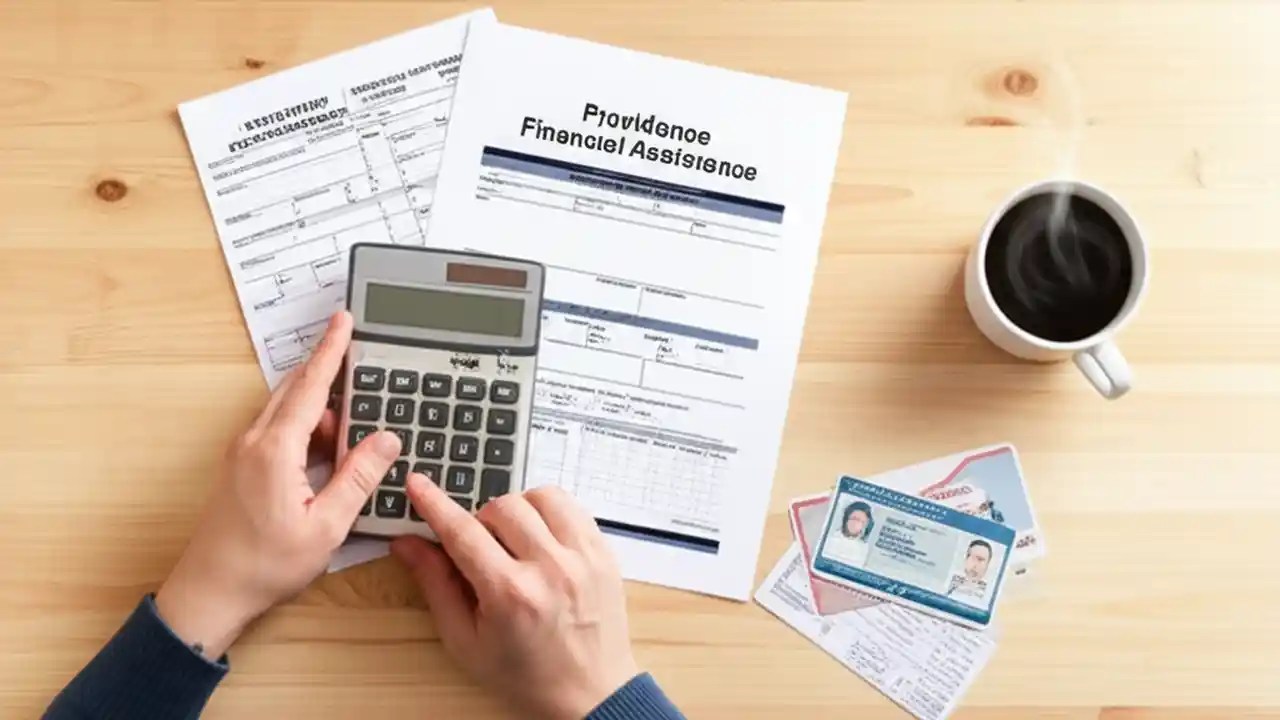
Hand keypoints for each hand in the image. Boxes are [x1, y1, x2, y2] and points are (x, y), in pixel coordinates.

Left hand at [156, 311, 400, 657]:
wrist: (210, 593)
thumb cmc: (265, 566)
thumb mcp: (327, 525)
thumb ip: (358, 477)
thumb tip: (386, 439)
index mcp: (275, 450)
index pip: (311, 387)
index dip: (331, 350)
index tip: (343, 319)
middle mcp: (253, 442)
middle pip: (296, 390)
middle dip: (330, 378)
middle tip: (363, 374)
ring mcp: (242, 453)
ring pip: (286, 411)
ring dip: (321, 414)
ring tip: (352, 438)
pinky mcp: (240, 467)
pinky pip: (277, 430)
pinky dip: (306, 430)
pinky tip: (326, 455)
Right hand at [391, 477, 638, 719]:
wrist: (590, 693)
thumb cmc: (525, 675)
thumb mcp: (465, 641)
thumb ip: (436, 585)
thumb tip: (407, 543)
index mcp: (510, 594)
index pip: (463, 531)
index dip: (434, 503)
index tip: (418, 483)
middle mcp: (550, 568)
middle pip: (501, 506)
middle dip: (482, 522)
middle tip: (482, 551)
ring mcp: (583, 556)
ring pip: (540, 496)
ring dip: (518, 510)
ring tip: (515, 541)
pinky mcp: (604, 551)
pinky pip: (572, 505)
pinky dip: (550, 513)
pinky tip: (543, 539)